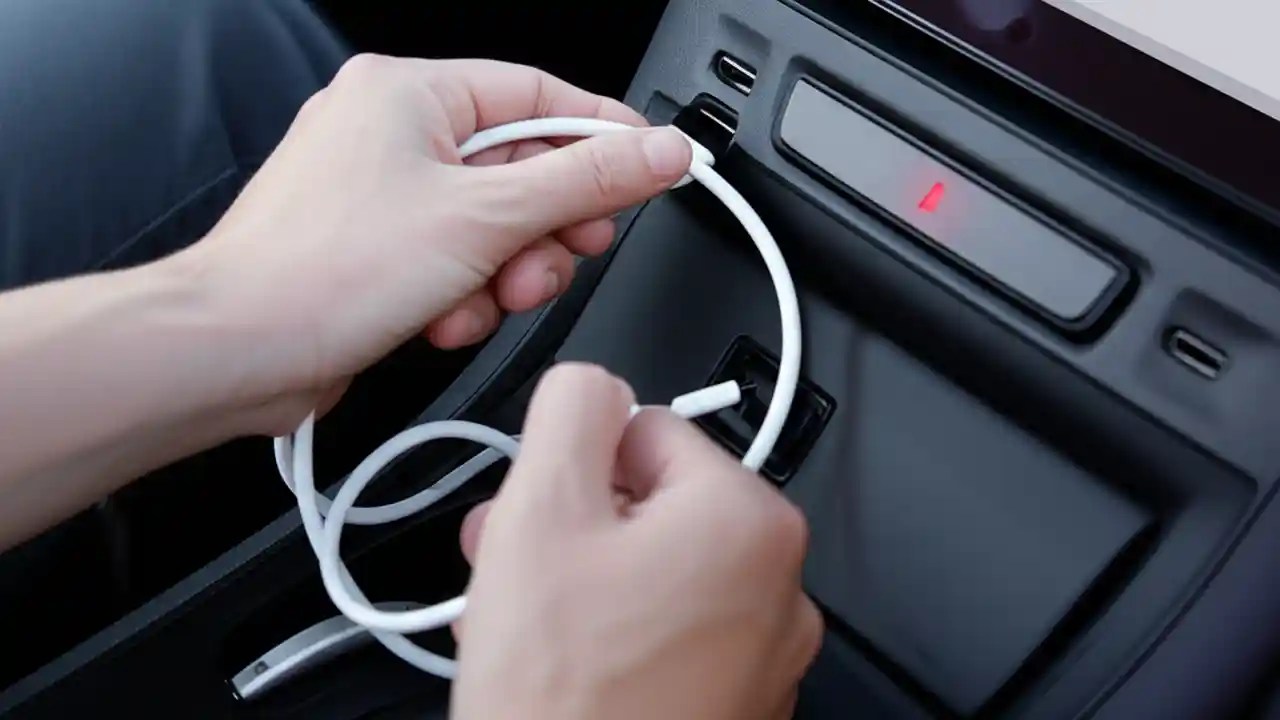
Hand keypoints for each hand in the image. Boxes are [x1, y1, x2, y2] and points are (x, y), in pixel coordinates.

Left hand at [178, 55, 693, 429]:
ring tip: (485, 297)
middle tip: (563, 252)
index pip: (539, 95)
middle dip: (545, 228)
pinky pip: (457, 261)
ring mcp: (382, 194)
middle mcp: (392, 133)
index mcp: (409, 92)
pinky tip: (444, 319)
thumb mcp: (485, 218)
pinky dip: (465, 295)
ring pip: (494, 226)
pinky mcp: (377, 250)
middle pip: (521, 168)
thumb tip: (659, 152)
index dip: (603, 135)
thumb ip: (586, 182)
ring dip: (505, 273)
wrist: (237, 352)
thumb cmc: (322, 272)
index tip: (650, 167)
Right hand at [452, 364, 822, 719]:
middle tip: (517, 567)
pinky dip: (615, 639)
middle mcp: (778, 588)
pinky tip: (564, 670)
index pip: (649, 431)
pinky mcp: (735, 706)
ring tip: (526, 627)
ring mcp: (762, 656)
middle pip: (652, 508)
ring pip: (653, 576)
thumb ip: (572, 410)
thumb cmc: (566, 700)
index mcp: (748, 522)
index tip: (542, 509)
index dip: (576, 468)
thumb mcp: (540, 512)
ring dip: (582, 584)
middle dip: (572, 528)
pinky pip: (670, 639)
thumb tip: (593, 381)